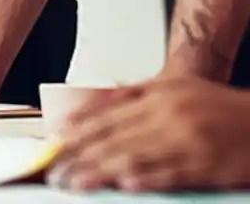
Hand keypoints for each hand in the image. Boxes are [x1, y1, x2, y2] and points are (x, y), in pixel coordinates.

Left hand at [49, 78, 249, 191]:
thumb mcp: (174, 87)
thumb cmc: (218, 105)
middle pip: (114, 140)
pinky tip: (125, 186)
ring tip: (76, 183)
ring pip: (135, 158)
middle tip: (56, 172)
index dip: (78, 133)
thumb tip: (90, 108)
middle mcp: (169, 117)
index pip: (107, 117)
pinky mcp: (206, 167)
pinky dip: (146, 180)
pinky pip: (170, 175)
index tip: (55, 146)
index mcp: (159, 97)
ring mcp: (188, 143)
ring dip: (100, 173)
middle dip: (80, 158)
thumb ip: (132, 96)